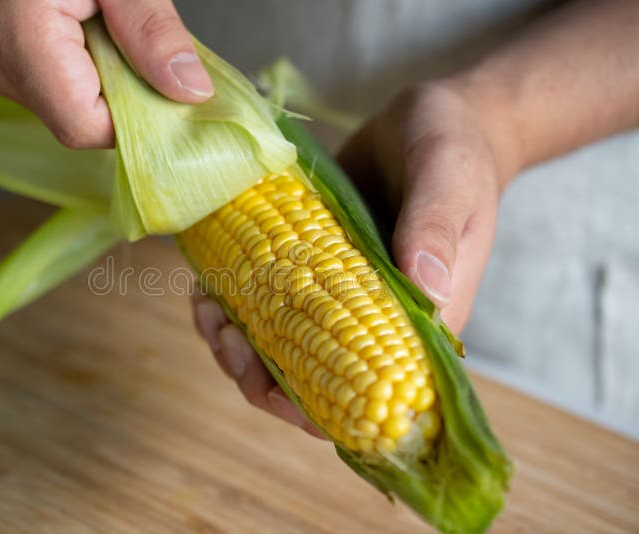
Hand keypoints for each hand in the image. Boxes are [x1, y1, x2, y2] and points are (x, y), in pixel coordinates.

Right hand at [0, 0, 213, 148]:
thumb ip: (152, 30)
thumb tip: (190, 91)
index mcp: (13, 33)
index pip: (85, 126)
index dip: (133, 115)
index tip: (165, 88)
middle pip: (74, 118)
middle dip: (119, 90)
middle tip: (132, 38)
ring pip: (62, 103)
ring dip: (99, 76)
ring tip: (100, 21)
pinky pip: (46, 84)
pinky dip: (77, 65)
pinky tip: (81, 27)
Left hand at [192, 81, 505, 432]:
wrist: (434, 120)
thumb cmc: (457, 151)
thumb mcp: (450, 178)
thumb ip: (435, 230)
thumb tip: (422, 288)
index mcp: (419, 322)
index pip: (367, 394)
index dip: (313, 408)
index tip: (266, 383)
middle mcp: (373, 319)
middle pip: (310, 381)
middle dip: (256, 374)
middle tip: (223, 332)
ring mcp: (337, 294)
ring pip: (279, 346)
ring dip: (235, 341)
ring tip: (206, 306)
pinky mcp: (310, 265)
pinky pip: (267, 299)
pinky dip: (232, 300)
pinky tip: (206, 283)